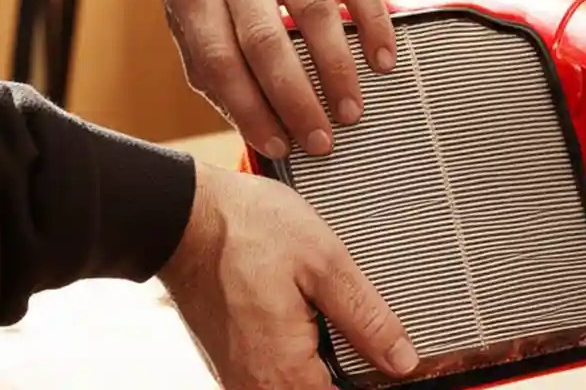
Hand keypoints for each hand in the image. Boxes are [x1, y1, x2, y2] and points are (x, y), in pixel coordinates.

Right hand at [161, 163, 418, 388]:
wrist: (184, 214)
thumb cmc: (245, 229)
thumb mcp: (323, 262)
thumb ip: (366, 318)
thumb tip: (402, 360)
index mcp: (285, 373)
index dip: (376, 382)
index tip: (389, 359)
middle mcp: (256, 387)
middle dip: (349, 372)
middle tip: (361, 330)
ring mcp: (239, 376)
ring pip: (297, 385)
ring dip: (323, 364)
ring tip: (333, 319)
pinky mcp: (231, 360)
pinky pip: (275, 375)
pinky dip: (299, 356)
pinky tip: (308, 318)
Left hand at [164, 0, 395, 158]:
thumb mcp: (189, 14)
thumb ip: (213, 66)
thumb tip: (258, 128)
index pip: (220, 60)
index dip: (250, 110)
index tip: (279, 147)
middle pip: (267, 41)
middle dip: (298, 100)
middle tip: (323, 141)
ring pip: (316, 12)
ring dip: (338, 69)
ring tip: (351, 111)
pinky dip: (373, 24)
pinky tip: (382, 60)